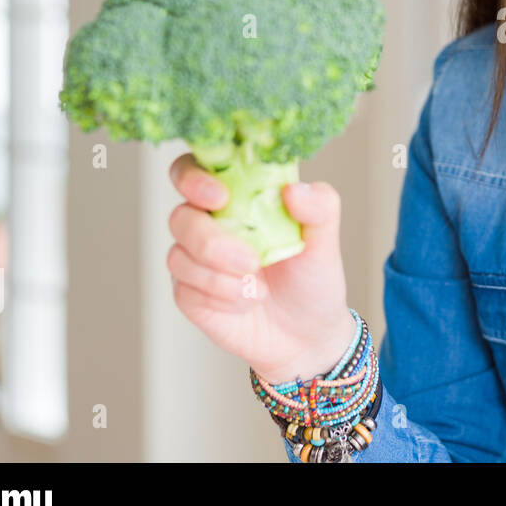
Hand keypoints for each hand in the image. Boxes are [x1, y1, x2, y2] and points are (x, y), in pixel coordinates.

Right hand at [166, 153, 357, 382]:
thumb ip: (320, 207)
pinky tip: (246, 303)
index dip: (195, 176)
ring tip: (259, 289)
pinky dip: (220, 296)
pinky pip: (186, 288)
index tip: (219, 196)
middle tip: (249, 259)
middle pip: (181, 215)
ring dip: (221, 275)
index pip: (197, 169)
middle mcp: (211, 223)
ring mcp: (195, 259)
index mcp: (240, 197)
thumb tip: (294, 189)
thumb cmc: (313, 279)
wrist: (306, 336)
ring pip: (179, 255)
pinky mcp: (189, 293)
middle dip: (208, 238)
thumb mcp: (325, 241)